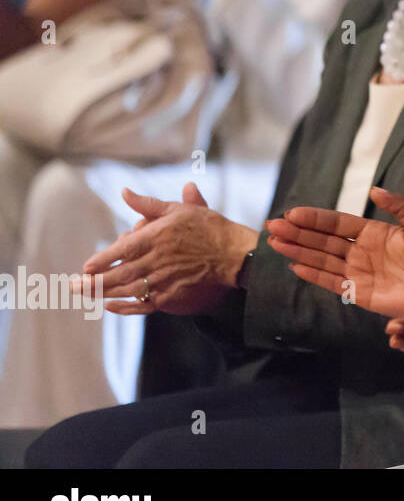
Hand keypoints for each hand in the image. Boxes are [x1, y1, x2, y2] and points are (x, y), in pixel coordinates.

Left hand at [78, 183, 255, 314]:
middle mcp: (157, 259)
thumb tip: (124, 192)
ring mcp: (164, 279)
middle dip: (94, 282)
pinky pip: (144, 304)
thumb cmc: (207, 227)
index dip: (102, 260)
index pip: (122, 250)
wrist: (233, 252)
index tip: (85, 267)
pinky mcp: (172, 293)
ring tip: (84, 296)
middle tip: (73, 287)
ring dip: (104, 294)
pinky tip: (111, 306)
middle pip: (120, 274)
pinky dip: (126, 307)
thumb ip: (148, 203)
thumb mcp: (178, 209)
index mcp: (157, 236)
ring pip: (128, 289)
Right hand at [266, 187, 403, 318]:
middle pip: (323, 240)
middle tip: (272, 226)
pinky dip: (313, 275)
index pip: (337, 223)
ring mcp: (359, 272)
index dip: (315, 218)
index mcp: (374, 232)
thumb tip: (374, 190)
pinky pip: (332, 282)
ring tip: (274, 243)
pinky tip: (295, 266)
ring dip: (298, 251)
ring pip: (322, 259)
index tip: (292, 213)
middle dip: (297, 233)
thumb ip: (400, 206)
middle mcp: (362, 251)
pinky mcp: (360, 293)